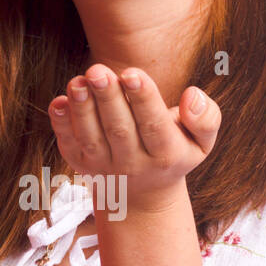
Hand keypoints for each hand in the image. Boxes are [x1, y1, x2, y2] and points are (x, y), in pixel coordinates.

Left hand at [48, 65, 221, 211]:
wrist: (143, 194)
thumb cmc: (175, 152)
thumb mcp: (201, 142)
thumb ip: (206, 118)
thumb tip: (191, 95)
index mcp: (166, 154)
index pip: (154, 125)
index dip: (143, 98)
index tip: (132, 73)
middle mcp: (133, 164)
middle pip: (119, 129)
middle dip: (108, 98)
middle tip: (98, 70)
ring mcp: (103, 166)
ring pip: (91, 137)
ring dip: (82, 108)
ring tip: (78, 81)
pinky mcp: (80, 164)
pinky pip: (69, 144)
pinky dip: (61, 125)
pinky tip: (59, 101)